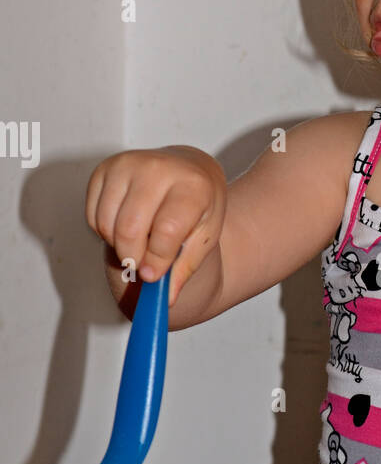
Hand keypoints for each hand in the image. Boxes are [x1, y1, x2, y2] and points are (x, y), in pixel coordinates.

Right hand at [86, 146, 226, 305]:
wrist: (189, 170)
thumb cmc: (199, 205)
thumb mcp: (205, 236)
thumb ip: (184, 268)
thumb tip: (165, 299)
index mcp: (192, 185)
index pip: (166, 230)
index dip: (156, 260)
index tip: (152, 275)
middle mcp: (158, 168)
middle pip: (129, 229)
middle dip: (132, 258)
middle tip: (141, 266)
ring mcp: (127, 164)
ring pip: (106, 224)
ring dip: (119, 245)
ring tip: (140, 241)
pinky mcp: (105, 169)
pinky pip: (93, 215)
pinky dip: (105, 231)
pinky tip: (126, 225)